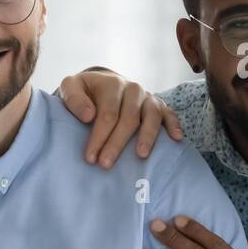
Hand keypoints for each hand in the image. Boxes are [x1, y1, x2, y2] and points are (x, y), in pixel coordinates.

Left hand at [56, 69, 183, 166]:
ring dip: (147, 137)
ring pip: (151, 117)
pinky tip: (176, 139)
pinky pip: (169, 114)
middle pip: (128, 119)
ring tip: (140, 156)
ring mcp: (148, 97)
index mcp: (112, 84)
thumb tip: (88, 116)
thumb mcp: (71, 88)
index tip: (90, 158)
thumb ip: (74, 99)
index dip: (99, 136)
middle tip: (106, 165)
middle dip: (117, 143)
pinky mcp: (158, 105)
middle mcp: (133, 89)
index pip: (107, 114)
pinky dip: (175, 125)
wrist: (102, 84)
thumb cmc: (84, 92)